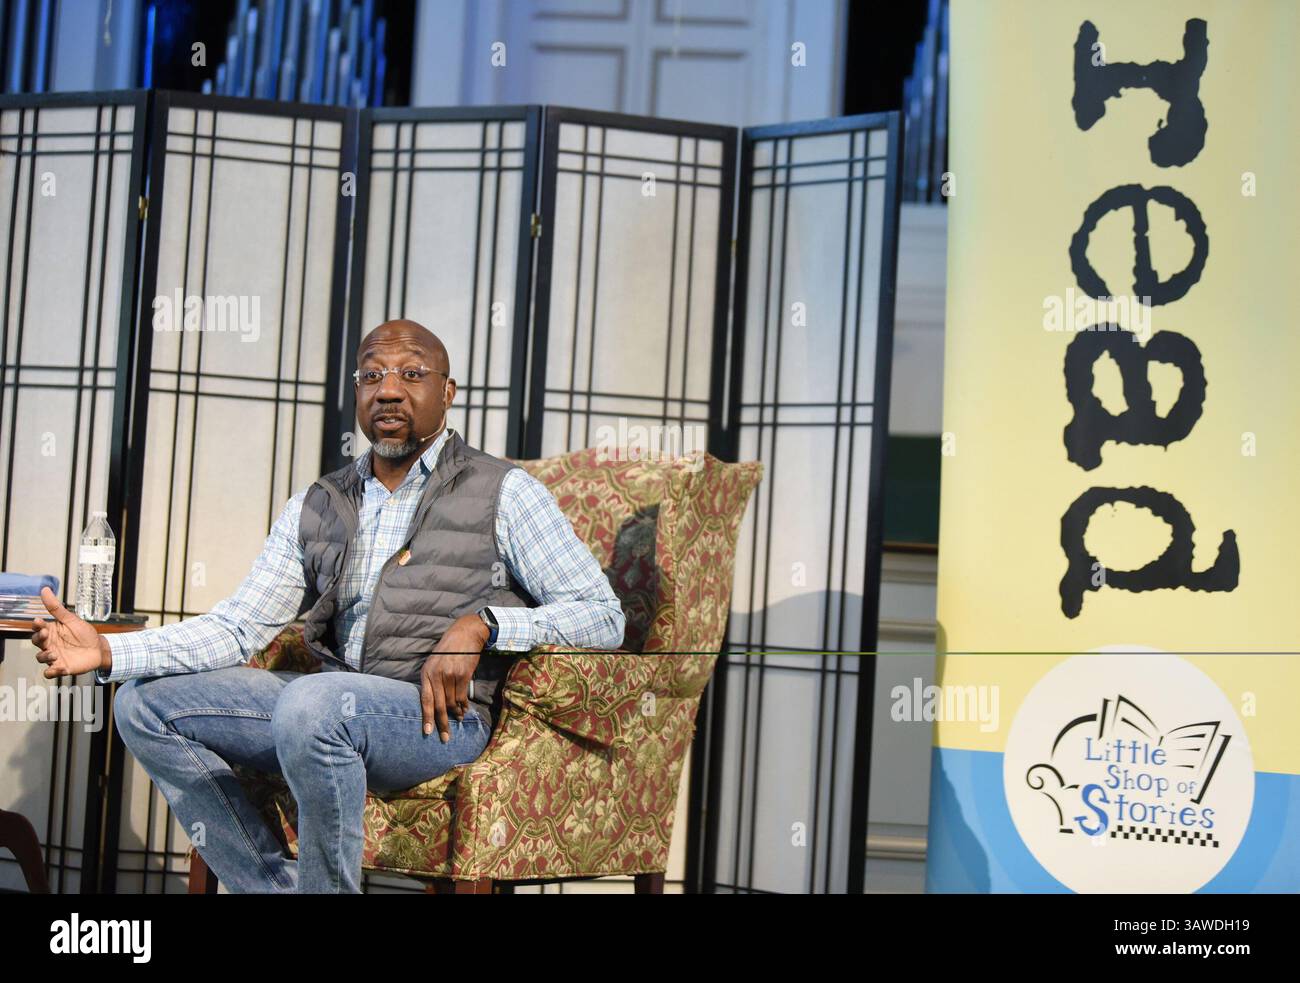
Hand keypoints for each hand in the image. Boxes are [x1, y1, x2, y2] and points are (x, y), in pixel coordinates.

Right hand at [31, 586, 108, 678]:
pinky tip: (57, 668)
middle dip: (39, 639)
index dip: (37, 626)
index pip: (38, 628)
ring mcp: (54, 657)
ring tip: (54, 653)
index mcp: (51, 632)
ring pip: (41, 658)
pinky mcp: (62, 667)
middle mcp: (50, 644)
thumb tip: (44, 589)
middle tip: (45, 634)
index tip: (39, 621)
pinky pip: (51, 672)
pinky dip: (51, 672)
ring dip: (44, 656)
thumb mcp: (71, 619)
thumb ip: (56, 608)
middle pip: (37, 642)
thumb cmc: (84, 633)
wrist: (100, 648)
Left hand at [420, 614, 487, 741]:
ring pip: (452, 703)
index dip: (427, 718)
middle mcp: (436, 675)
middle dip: (442, 724)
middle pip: (439, 705)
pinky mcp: (463, 675)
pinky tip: (465, 710)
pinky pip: (462, 697)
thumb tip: (435, 703)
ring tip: (459, 718)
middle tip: (445, 738)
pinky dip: (464, 706)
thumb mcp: (434, 662)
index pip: (425, 700)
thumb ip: (432, 680)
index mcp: (426, 673)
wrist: (466, 634)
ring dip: (456, 713)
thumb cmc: (448, 649)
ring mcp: (450, 675)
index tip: (427, 732)